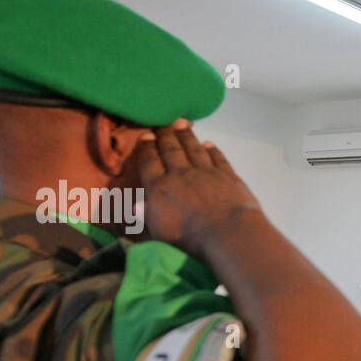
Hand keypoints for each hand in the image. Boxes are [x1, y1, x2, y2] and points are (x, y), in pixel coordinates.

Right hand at [134, 120, 262, 256]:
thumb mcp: (158, 232)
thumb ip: (144, 217)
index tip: (145, 135)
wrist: (226, 232)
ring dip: (186, 135)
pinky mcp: (227, 175)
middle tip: (162, 124)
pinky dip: (212, 150)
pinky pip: (217, 158)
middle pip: (171, 150)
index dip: (146, 148)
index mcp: (159, 187)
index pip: (150, 162)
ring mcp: (205, 172)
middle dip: (165, 135)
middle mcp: (180, 174)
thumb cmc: (189, 237)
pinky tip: (208, 144)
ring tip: (181, 123)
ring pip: (193, 149)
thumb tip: (133, 207)